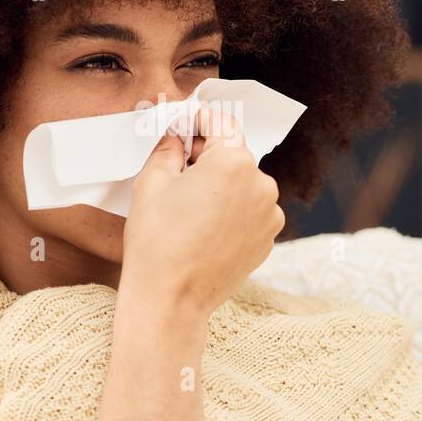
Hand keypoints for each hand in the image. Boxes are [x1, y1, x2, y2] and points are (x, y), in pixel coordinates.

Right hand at [119, 105, 284, 321]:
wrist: (170, 301)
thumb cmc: (157, 242)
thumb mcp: (152, 182)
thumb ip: (168, 147)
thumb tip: (175, 133)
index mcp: (235, 162)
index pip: (220, 122)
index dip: (197, 119)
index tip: (182, 123)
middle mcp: (262, 184)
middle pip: (233, 154)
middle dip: (205, 156)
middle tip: (174, 169)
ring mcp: (269, 214)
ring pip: (242, 184)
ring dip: (219, 185)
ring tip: (187, 207)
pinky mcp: (267, 239)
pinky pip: (249, 211)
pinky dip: (229, 211)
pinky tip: (202, 227)